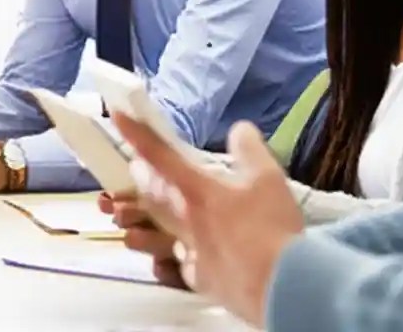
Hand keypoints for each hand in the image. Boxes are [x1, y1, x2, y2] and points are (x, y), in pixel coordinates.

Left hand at [111, 113, 303, 327]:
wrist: (284, 285)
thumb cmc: (273, 229)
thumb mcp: (269, 179)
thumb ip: (249, 149)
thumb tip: (240, 130)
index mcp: (196, 190)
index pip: (158, 155)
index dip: (136, 134)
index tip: (118, 116)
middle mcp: (184, 220)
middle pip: (151, 195)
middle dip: (141, 178)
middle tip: (137, 169)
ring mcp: (188, 252)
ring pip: (154, 232)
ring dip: (142, 220)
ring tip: (134, 214)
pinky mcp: (198, 278)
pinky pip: (175, 264)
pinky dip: (170, 256)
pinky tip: (170, 255)